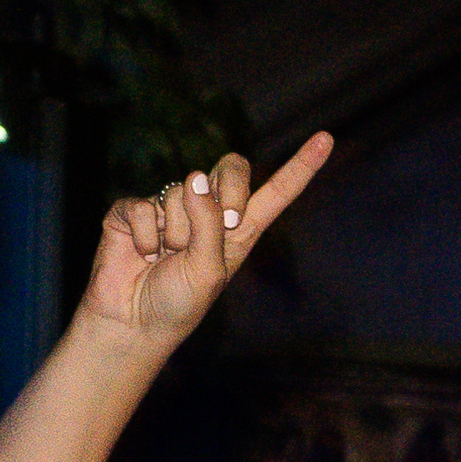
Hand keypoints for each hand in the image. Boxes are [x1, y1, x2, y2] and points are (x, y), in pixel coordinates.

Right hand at [76, 135, 331, 350]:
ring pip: (182, 193)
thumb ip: (210, 226)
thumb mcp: (208, 271)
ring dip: (176, 232)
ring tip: (165, 258)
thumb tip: (197, 178)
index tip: (326, 139)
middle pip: (231, 168)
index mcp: (240, 230)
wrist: (133, 322)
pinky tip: (142, 254)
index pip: (276, 192)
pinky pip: (144, 206)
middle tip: (223, 225)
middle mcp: (209, 212)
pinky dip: (145, 236)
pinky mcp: (134, 211)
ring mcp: (170, 208)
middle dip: (231, 191)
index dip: (300, 167)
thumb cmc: (178, 303)